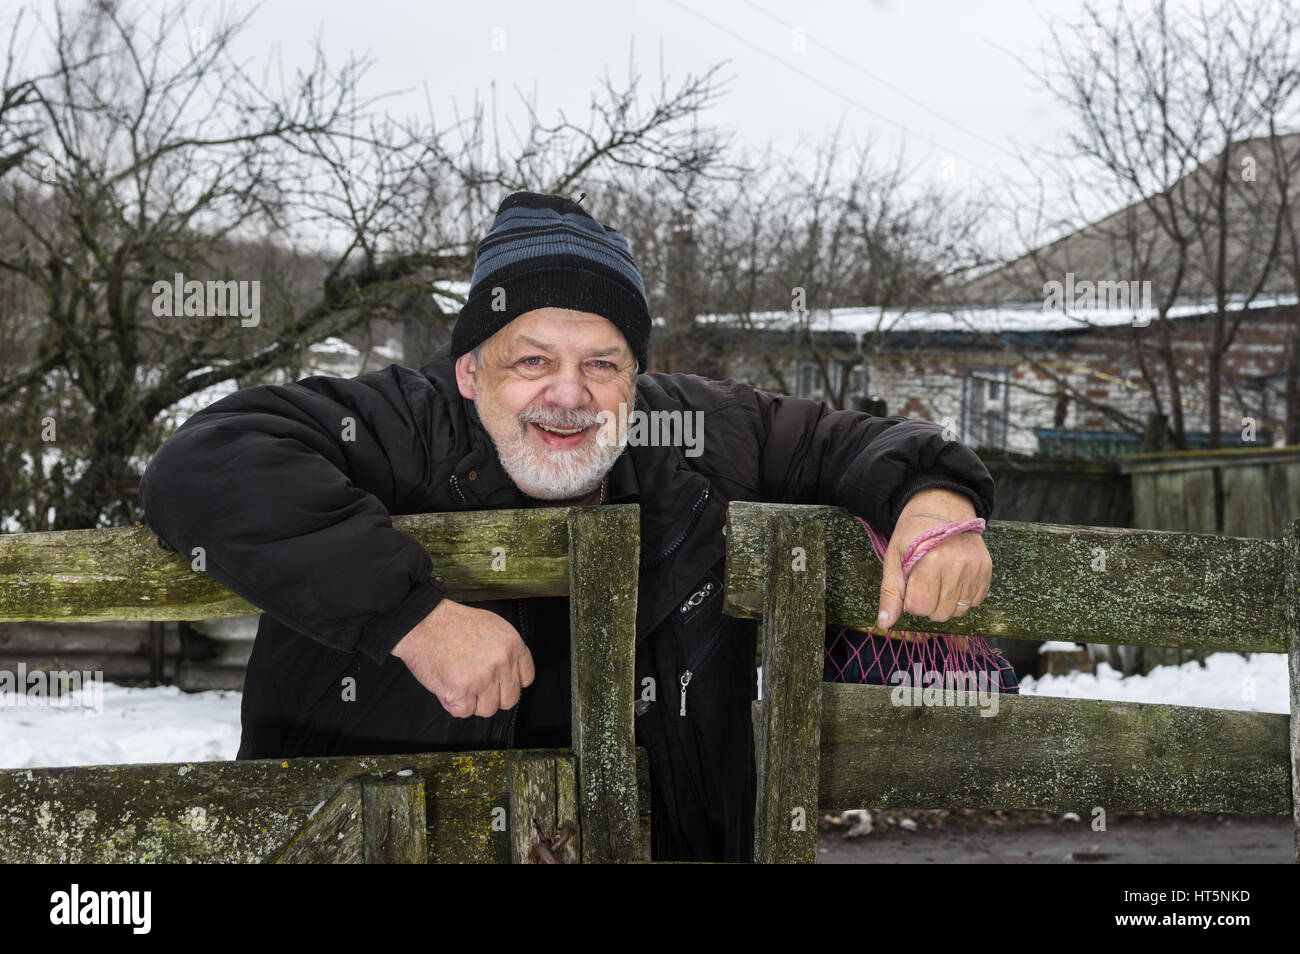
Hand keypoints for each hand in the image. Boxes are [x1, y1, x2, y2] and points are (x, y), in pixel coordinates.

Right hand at [391, 599, 535, 718]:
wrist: (422, 623)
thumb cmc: (452, 622)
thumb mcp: (491, 625)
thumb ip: (506, 650)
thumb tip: (511, 673)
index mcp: (512, 644)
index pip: (526, 678)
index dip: (510, 682)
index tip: (499, 681)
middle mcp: (502, 661)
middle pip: (509, 699)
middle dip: (492, 696)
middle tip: (476, 686)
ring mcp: (483, 678)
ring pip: (488, 709)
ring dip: (473, 702)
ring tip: (459, 683)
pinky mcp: (462, 691)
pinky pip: (464, 712)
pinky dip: (454, 704)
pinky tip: (448, 686)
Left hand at [875, 488, 991, 630]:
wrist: (942, 508)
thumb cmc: (914, 534)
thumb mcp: (894, 559)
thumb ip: (891, 593)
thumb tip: (885, 624)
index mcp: (931, 561)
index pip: (919, 607)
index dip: (910, 600)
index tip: (910, 583)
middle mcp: (958, 566)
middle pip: (940, 614)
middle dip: (927, 603)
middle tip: (924, 581)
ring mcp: (976, 568)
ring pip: (958, 612)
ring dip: (945, 602)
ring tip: (939, 579)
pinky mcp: (987, 570)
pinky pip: (974, 603)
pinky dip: (962, 597)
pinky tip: (953, 578)